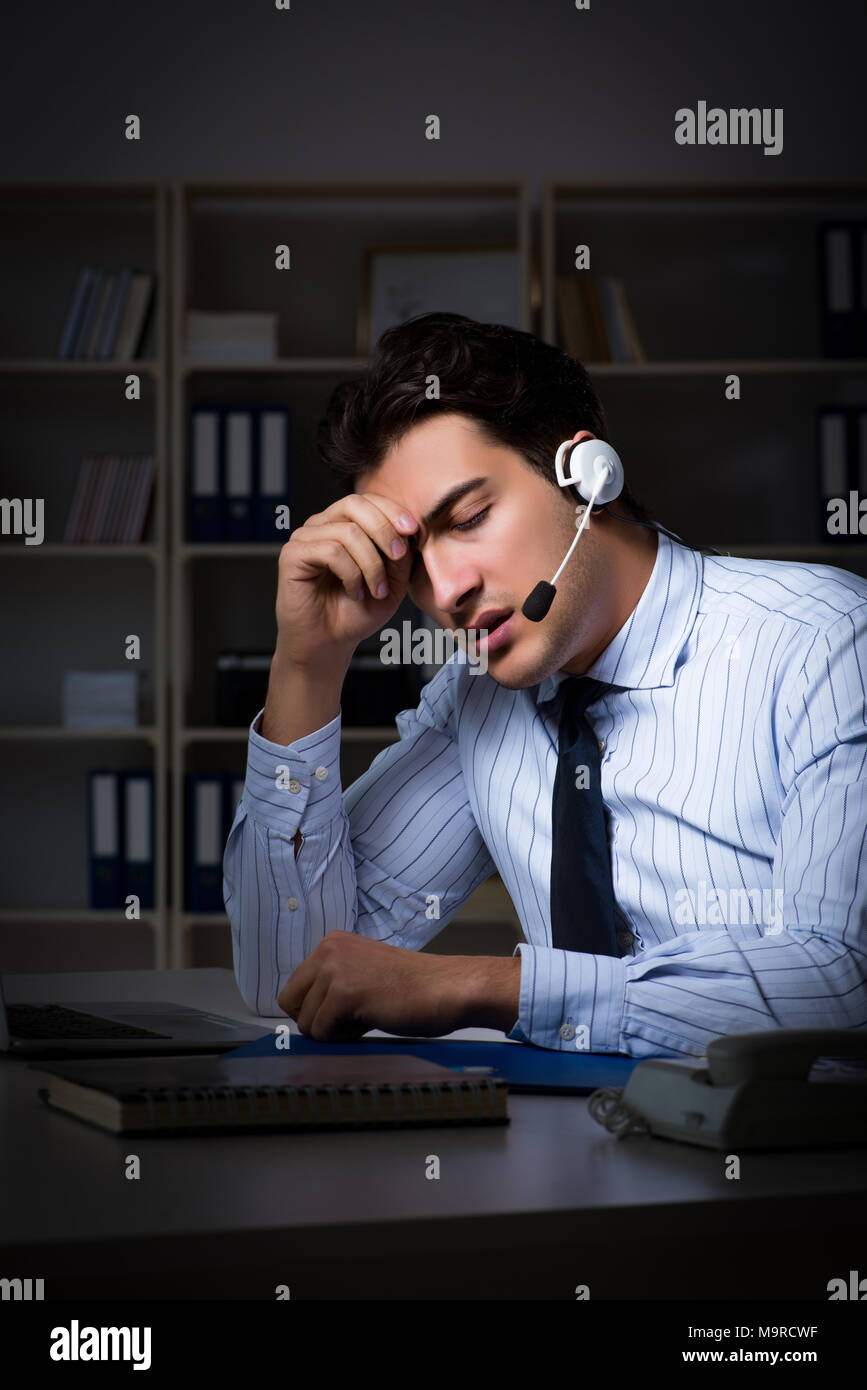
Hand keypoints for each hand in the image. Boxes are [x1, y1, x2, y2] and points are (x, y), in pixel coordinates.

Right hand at [273, 491, 418, 670]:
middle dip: (384, 529)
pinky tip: (354, 592)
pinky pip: (330, 551)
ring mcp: (304, 539)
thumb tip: (406, 528)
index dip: (391, 510)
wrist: (330, 643)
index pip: (367, 500)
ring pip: (347, 532)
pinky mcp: (292, 555)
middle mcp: (321, 526)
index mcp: (343, 525)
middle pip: (354, 504)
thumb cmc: (356, 613)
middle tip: (397, 558)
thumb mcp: (392, 581)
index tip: (412, 530)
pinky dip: (351, 573)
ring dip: (371, 564)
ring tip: (375, 589)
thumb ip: (399, 552)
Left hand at [276, 931, 520, 1039]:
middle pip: (290, 1004)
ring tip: (367, 1017)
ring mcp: (335, 968)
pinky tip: (371, 1022)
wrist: (448, 988)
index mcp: (331, 943)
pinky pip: (321, 1032)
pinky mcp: (345, 992)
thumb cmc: (413, 988)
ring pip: (306, 1022)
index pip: (293, 989)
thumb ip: (332, 987)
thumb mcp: (362, 975)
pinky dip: (344, 1038)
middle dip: (317, 1022)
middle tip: (352, 1020)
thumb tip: (301, 1021)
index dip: (313, 1011)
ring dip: (334, 1031)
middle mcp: (328, 949)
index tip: (341, 1014)